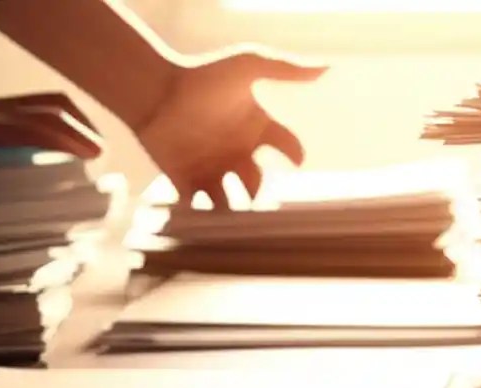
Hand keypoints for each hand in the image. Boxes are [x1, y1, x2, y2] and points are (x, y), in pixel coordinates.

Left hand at [134, 49, 326, 208]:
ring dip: (234, 216)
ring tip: (240, 227)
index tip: (296, 162)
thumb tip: (327, 67)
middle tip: (265, 209)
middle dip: (261, 197)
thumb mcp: (246, 67)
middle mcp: (236, 153)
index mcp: (255, 128)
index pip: (286, 145)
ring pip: (230, 203)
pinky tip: (211, 227)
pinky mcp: (185, 182)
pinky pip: (198, 210)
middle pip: (257, 185)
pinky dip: (203, 221)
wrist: (154, 92)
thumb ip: (284, 69)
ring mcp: (211, 169)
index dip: (295, 154)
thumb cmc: (201, 77)